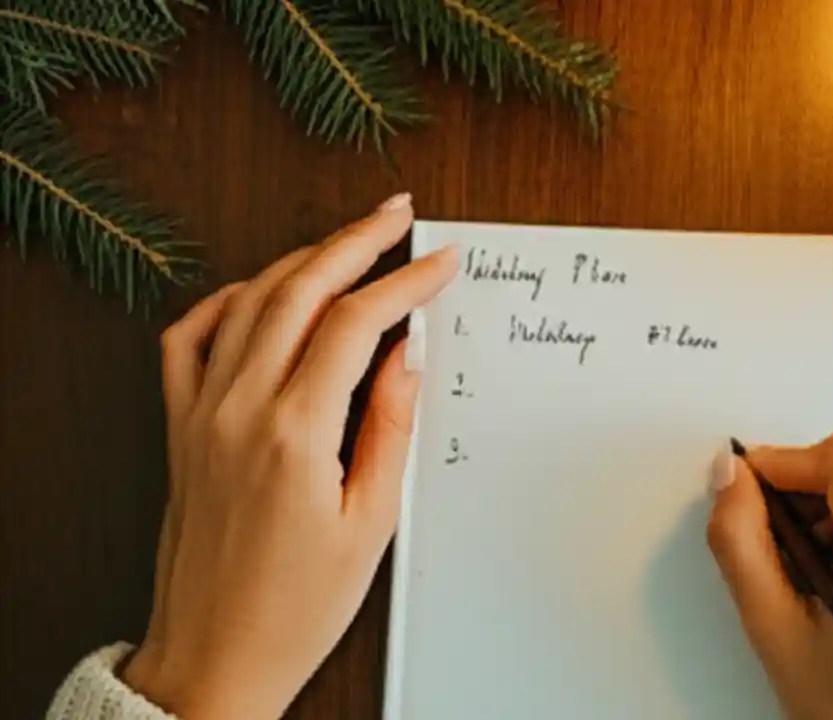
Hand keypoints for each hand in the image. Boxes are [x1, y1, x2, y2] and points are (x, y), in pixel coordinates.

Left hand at [121, 194, 457, 718]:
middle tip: (397, 216)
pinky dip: (225, 301)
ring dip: (301, 259)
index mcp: (294, 434)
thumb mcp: (370, 522)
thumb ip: (389, 427)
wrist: (215, 654)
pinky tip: (257, 292)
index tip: (441, 262)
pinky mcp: (180, 427)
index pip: (356, 324)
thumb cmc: (296, 606)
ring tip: (347, 242)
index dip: (405, 282)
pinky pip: (188, 338)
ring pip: (249, 301)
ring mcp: (202, 413)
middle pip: (299, 289)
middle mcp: (239, 409)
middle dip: (355, 241)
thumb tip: (407, 356)